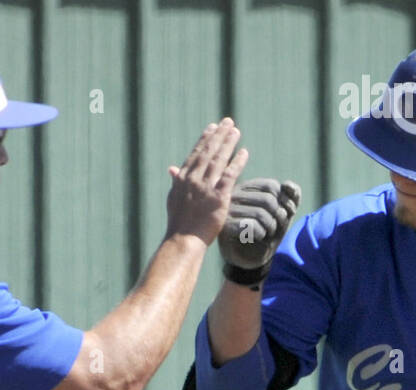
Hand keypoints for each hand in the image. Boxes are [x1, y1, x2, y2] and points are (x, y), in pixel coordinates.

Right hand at [164, 119, 248, 245]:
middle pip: (208, 152)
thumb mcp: (174, 199)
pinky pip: (230, 175)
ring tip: (236, 131)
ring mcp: (205, 188)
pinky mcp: (218, 198)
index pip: (196, 154)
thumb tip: (172, 169)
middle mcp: (193, 180)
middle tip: (228, 122)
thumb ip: (176, 181)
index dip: (205, 139)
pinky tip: (244, 152)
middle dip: (218, 135)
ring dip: (228, 144)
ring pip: (218, 160)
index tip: (212, 127)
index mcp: (182, 179)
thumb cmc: (178, 224)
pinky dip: (237, 162)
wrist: (182, 241)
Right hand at [218, 178, 301, 271]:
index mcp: (247, 188)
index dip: (285, 201)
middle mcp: (234, 195)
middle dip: (279, 216)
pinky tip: (257, 237)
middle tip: (276, 228)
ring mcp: (227, 211)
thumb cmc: (267, 232)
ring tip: (267, 233)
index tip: (288, 214)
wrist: (249, 256)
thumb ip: (291, 196)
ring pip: (260, 213)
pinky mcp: (225, 227)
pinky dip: (260, 233)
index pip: (272, 186)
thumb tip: (288, 185)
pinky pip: (250, 226)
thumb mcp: (283, 213)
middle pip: (267, 200)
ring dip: (271, 226)